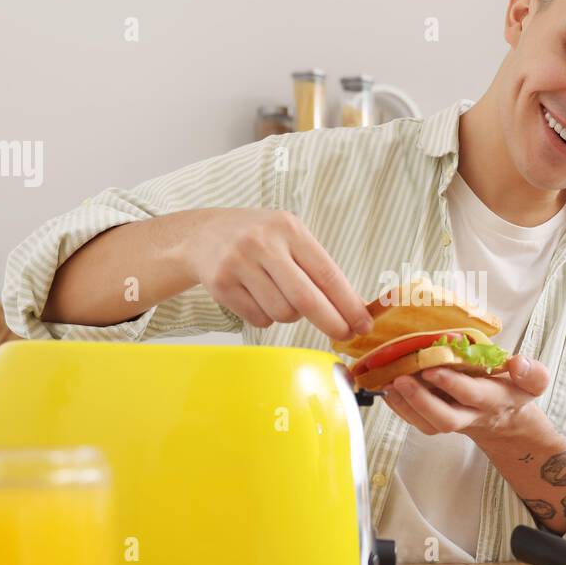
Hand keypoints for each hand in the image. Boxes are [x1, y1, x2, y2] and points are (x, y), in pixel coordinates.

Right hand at [183, 208, 371, 341]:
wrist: (202, 235)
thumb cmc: (257, 238)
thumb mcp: (289, 237)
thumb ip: (319, 268)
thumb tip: (354, 307)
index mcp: (289, 229)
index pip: (327, 274)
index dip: (349, 304)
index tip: (363, 324)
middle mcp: (263, 244)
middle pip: (307, 300)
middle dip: (331, 322)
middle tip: (344, 335)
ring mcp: (239, 264)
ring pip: (283, 313)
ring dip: (291, 315)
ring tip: (280, 295)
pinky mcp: (221, 286)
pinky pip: (260, 319)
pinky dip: (267, 317)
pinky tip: (258, 296)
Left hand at [382, 355, 550, 440]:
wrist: (503, 420)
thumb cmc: (513, 390)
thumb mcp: (533, 382)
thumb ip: (533, 374)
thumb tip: (519, 362)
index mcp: (493, 401)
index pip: (472, 395)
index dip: (452, 383)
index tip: (432, 367)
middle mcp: (471, 416)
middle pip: (445, 419)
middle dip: (422, 401)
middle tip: (400, 379)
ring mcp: (453, 422)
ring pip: (427, 424)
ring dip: (405, 406)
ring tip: (387, 384)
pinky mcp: (437, 423)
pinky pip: (417, 422)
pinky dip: (400, 407)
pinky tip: (387, 390)